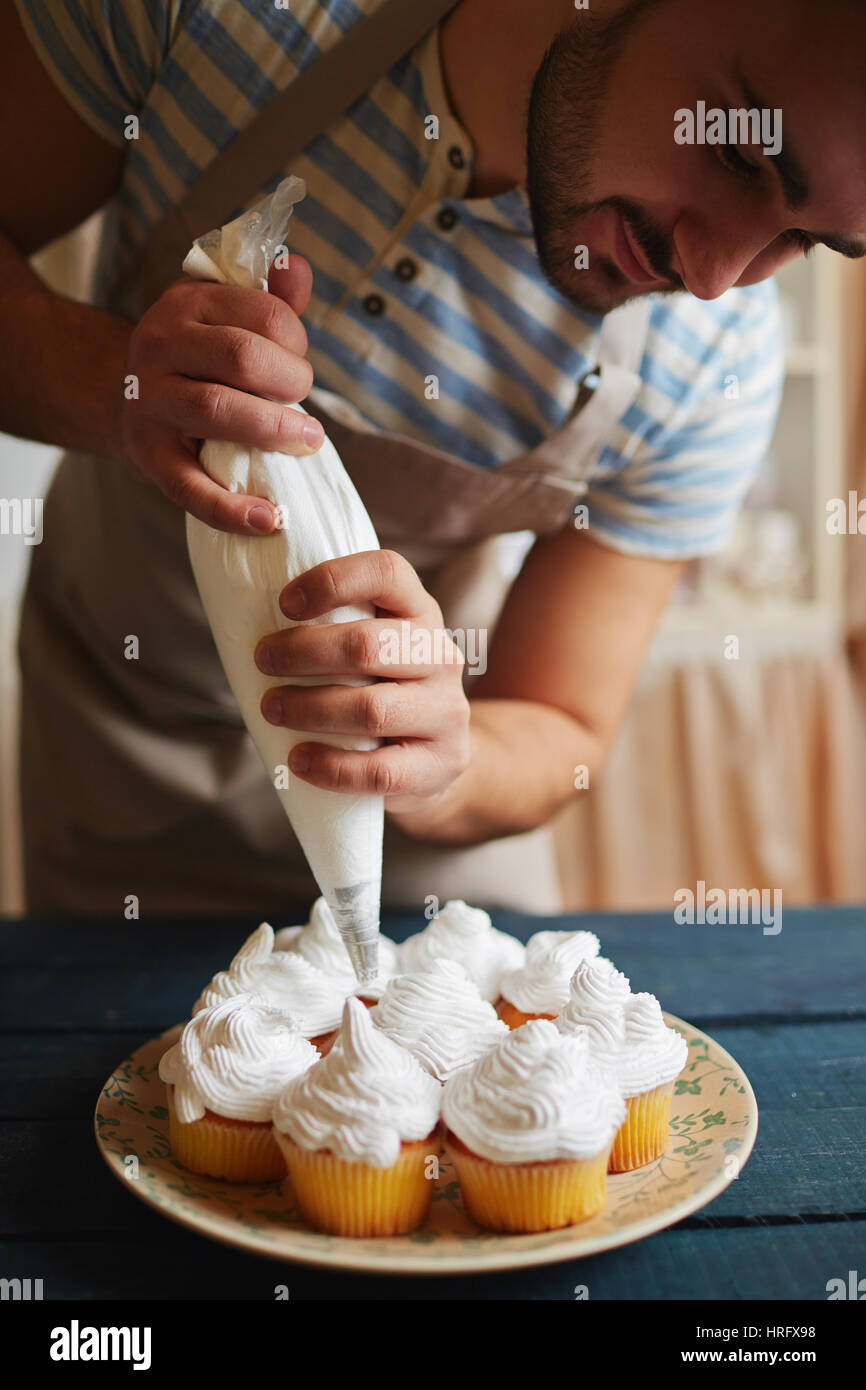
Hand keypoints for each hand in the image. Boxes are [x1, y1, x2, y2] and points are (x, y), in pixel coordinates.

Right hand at [118, 258, 324, 532]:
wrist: (128, 397)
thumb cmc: (198, 357)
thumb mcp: (227, 315)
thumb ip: (270, 296)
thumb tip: (298, 269)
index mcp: (185, 303)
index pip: (263, 314)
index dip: (298, 341)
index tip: (298, 359)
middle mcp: (158, 345)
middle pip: (242, 357)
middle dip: (292, 381)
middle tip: (304, 401)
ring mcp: (149, 403)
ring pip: (217, 410)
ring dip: (274, 429)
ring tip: (306, 442)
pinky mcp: (149, 457)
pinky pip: (191, 488)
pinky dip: (232, 510)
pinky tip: (269, 519)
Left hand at [253, 549, 470, 817]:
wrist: (438, 756)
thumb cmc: (382, 690)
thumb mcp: (373, 649)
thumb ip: (333, 628)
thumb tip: (246, 616)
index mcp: (420, 612)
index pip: (387, 573)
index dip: (332, 580)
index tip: (284, 603)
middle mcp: (442, 656)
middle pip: (370, 645)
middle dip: (303, 652)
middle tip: (263, 661)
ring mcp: (447, 712)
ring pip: (372, 709)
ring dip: (309, 709)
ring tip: (272, 710)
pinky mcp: (442, 763)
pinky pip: (381, 770)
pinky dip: (331, 766)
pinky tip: (299, 760)